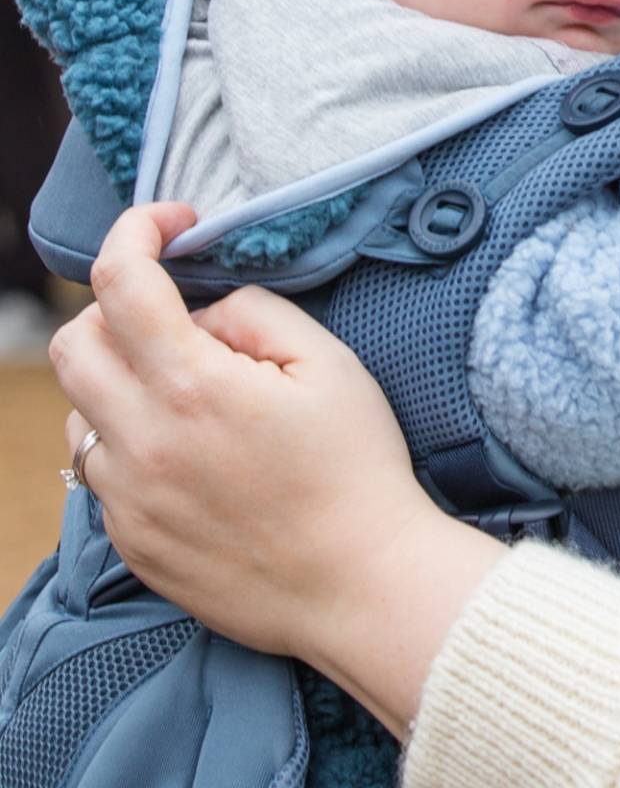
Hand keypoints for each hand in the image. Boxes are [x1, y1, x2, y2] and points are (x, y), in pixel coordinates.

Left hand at [50, 203, 501, 738]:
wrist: (361, 584)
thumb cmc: (356, 466)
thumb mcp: (328, 362)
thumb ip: (253, 312)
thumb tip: (201, 310)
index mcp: (193, 387)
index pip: (119, 282)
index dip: (136, 230)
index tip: (173, 222)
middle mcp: (142, 443)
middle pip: (71, 344)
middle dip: (113, 306)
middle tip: (175, 312)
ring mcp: (128, 500)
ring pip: (77, 411)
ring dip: (118, 381)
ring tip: (191, 393)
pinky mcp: (132, 542)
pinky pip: (101, 471)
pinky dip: (132, 441)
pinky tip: (195, 454)